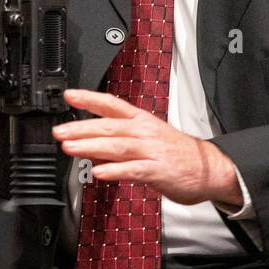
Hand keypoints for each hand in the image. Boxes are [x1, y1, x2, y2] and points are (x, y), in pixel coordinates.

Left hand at [53, 89, 243, 207]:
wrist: (209, 168)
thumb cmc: (176, 153)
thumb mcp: (146, 140)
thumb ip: (117, 143)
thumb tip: (88, 146)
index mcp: (141, 120)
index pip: (111, 104)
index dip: (89, 99)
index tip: (69, 96)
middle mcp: (144, 131)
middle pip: (109, 126)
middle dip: (81, 128)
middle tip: (59, 132)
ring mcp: (151, 150)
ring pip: (117, 145)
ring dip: (91, 146)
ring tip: (70, 148)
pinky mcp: (158, 170)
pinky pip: (133, 169)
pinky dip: (115, 170)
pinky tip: (99, 172)